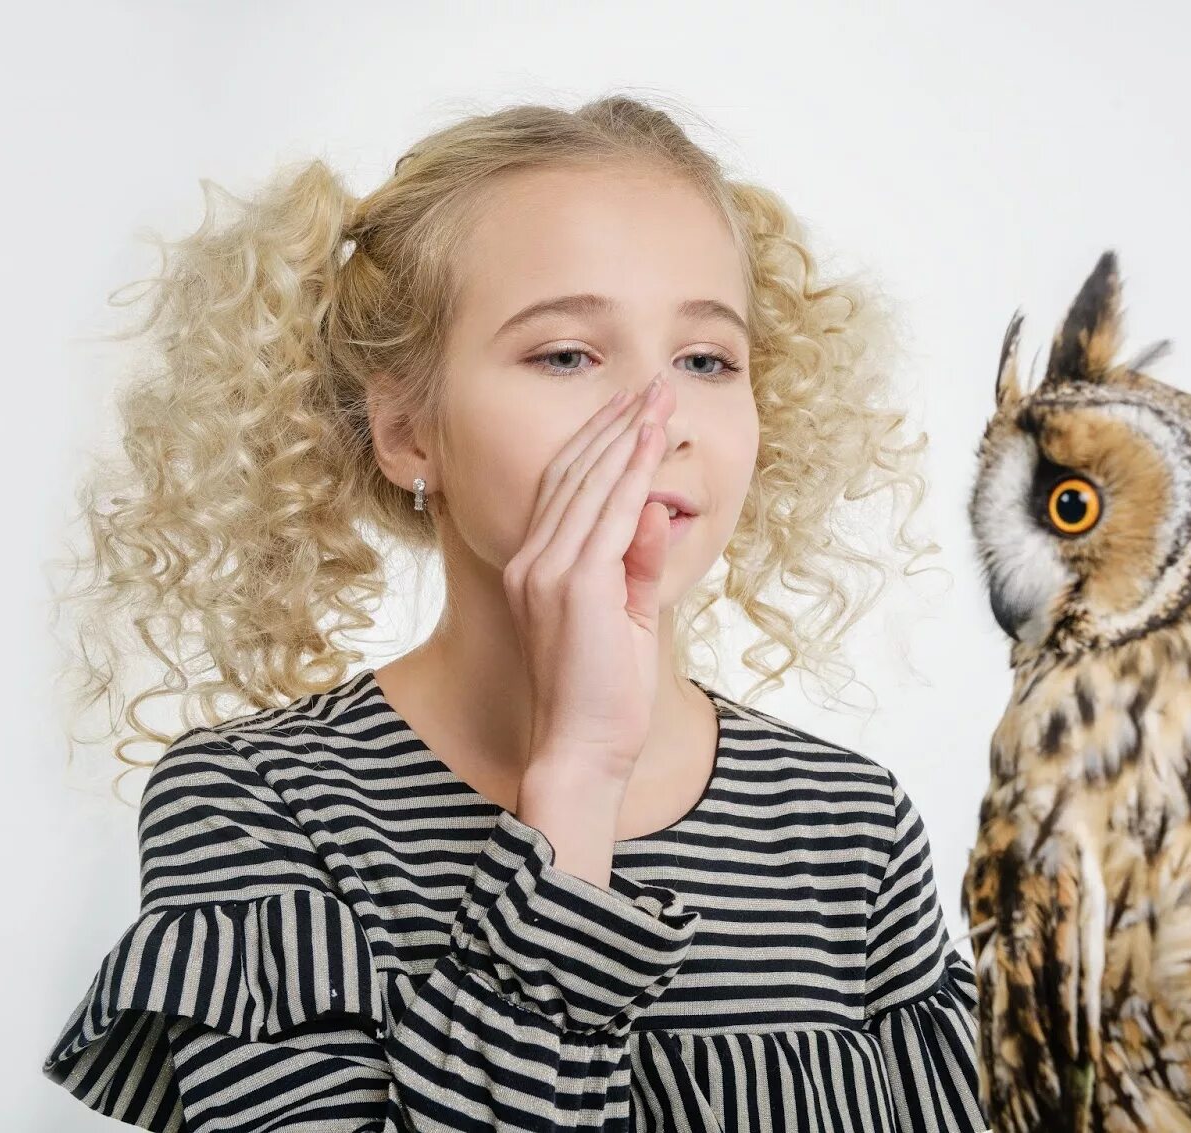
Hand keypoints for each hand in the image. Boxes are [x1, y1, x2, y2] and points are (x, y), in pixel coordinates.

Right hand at [503, 375, 676, 788]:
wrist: (581, 748)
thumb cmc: (605, 695)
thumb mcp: (626, 618)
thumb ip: (636, 565)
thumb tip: (655, 510)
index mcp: (536, 568)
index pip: (566, 487)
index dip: (599, 443)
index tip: (632, 408)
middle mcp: (532, 561)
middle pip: (574, 473)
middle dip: (616, 424)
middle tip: (652, 384)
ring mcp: (548, 571)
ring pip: (590, 485)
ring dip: (627, 436)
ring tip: (658, 397)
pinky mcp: (574, 586)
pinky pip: (609, 516)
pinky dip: (631, 475)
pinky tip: (652, 444)